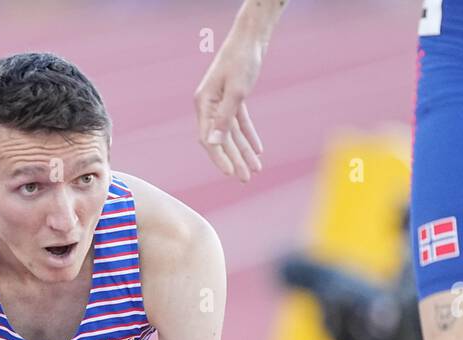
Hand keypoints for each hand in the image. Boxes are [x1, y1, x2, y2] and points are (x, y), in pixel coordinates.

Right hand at [194, 30, 264, 180]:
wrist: (251, 37)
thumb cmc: (242, 60)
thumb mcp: (236, 91)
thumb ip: (224, 119)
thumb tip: (211, 143)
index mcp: (204, 104)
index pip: (208, 139)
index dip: (219, 158)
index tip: (230, 174)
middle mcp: (209, 105)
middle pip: (221, 139)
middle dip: (234, 160)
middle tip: (246, 178)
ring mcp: (220, 102)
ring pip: (232, 133)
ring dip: (243, 151)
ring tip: (256, 169)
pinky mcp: (233, 97)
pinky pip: (240, 122)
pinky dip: (248, 135)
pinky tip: (257, 150)